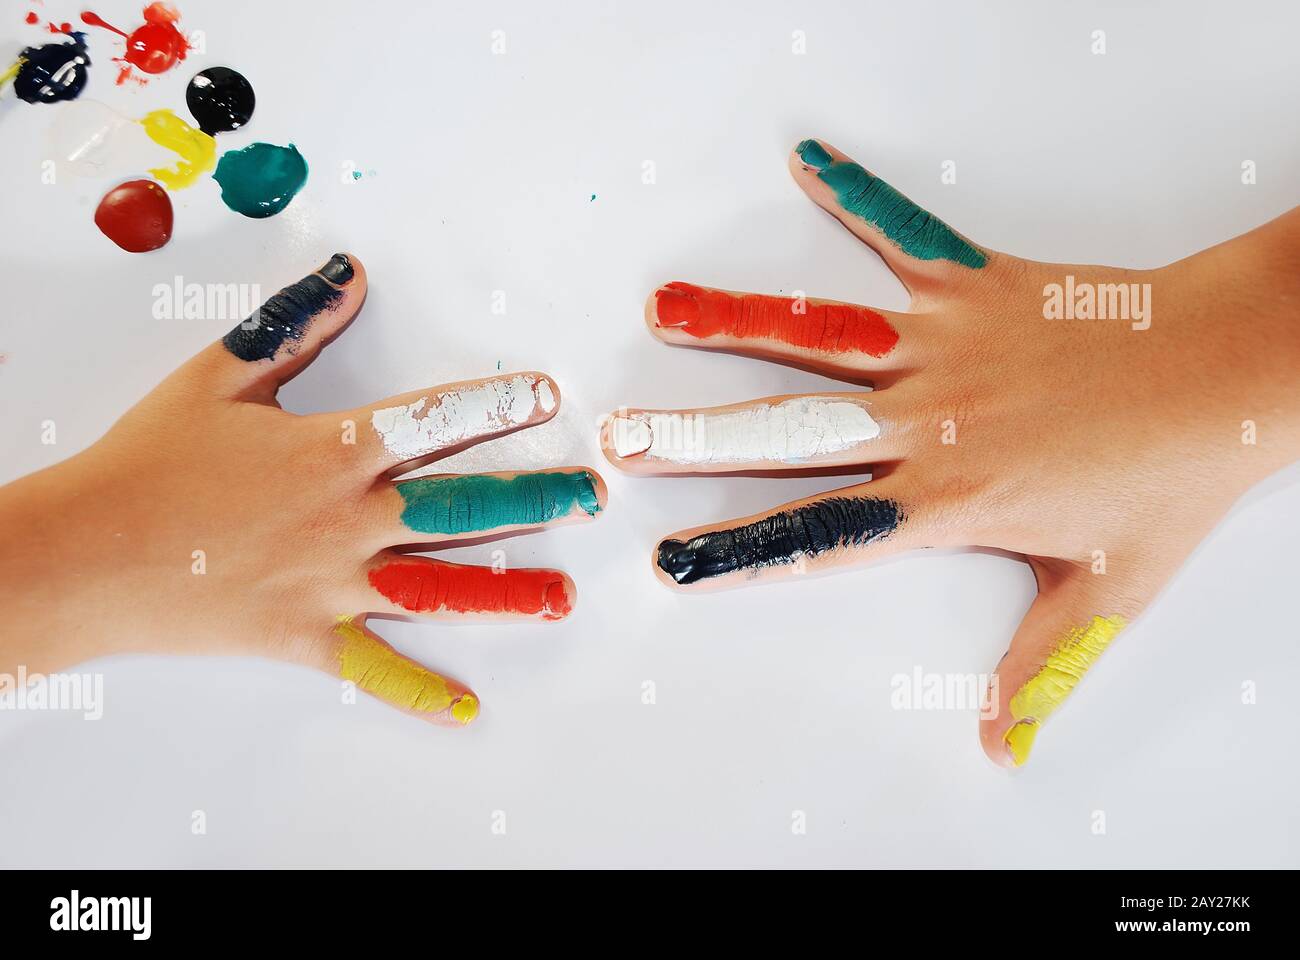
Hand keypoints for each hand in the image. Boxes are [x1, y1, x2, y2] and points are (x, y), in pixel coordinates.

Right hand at [0, 254, 606, 725]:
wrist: (88, 551)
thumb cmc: (148, 462)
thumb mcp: (219, 376)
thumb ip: (294, 323)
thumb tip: (350, 273)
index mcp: (331, 452)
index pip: (435, 420)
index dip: (497, 404)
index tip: (548, 396)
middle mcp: (347, 519)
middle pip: (461, 505)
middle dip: (535, 497)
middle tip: (592, 493)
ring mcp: (332, 583)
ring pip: (439, 587)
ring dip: (507, 590)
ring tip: (565, 594)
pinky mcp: (306, 635)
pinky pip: (373, 668)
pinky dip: (419, 691)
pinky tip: (467, 708)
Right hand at [602, 138, 1299, 766]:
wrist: (1231, 371)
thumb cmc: (1170, 475)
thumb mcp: (1105, 590)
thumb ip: (1037, 669)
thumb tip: (1006, 749)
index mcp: (952, 498)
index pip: (822, 536)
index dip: (739, 553)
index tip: (673, 562)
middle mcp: (930, 421)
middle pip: (790, 434)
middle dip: (695, 438)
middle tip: (624, 439)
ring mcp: (947, 346)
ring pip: (822, 335)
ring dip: (738, 320)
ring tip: (666, 309)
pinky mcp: (975, 287)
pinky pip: (904, 236)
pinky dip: (856, 200)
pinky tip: (807, 164)